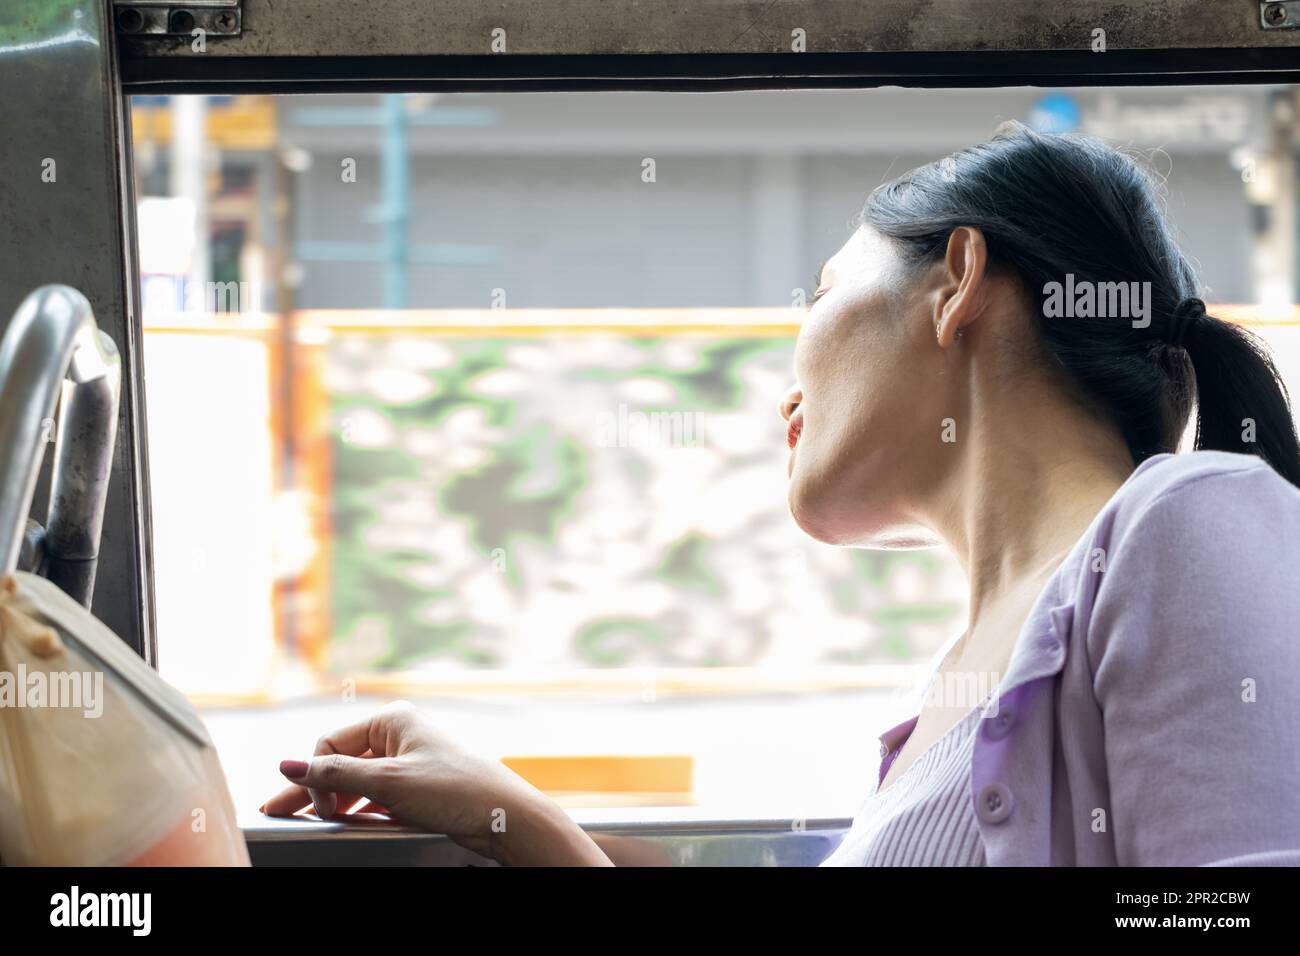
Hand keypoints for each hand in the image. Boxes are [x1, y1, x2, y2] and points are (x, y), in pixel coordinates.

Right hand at [260, 700, 610, 865]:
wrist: (504, 815)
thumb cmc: (454, 789)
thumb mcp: (389, 782)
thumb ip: (335, 774)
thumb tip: (289, 764)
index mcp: (392, 719)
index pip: (330, 742)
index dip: (317, 776)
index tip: (320, 810)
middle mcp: (399, 733)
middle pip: (340, 761)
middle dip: (312, 788)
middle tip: (276, 814)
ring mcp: (409, 759)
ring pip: (356, 779)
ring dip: (335, 799)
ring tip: (310, 821)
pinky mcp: (418, 784)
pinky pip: (376, 793)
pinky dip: (359, 807)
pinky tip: (346, 822)